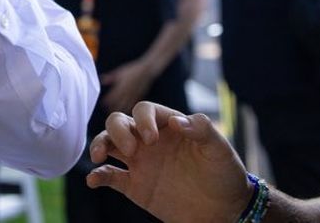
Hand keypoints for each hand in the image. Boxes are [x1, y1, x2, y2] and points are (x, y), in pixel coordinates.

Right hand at [86, 102, 250, 222]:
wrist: (224, 209)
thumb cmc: (224, 173)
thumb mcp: (219, 148)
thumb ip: (202, 130)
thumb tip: (178, 121)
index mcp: (169, 126)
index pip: (145, 110)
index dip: (143, 119)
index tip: (152, 139)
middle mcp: (150, 141)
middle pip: (119, 123)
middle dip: (117, 130)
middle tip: (132, 151)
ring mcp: (141, 163)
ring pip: (109, 145)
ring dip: (99, 145)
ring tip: (99, 157)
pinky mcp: (136, 187)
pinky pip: (110, 177)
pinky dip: (97, 177)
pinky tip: (94, 180)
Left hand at [100, 60, 154, 113]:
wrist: (146, 71)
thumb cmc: (132, 71)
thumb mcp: (119, 73)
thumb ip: (110, 78)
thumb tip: (101, 80)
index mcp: (121, 87)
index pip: (111, 99)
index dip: (106, 102)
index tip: (104, 103)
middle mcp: (126, 93)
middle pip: (117, 105)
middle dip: (112, 108)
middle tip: (109, 108)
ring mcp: (133, 96)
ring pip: (125, 108)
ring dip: (120, 110)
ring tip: (117, 110)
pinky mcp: (139, 98)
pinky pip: (132, 106)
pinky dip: (128, 109)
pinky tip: (126, 109)